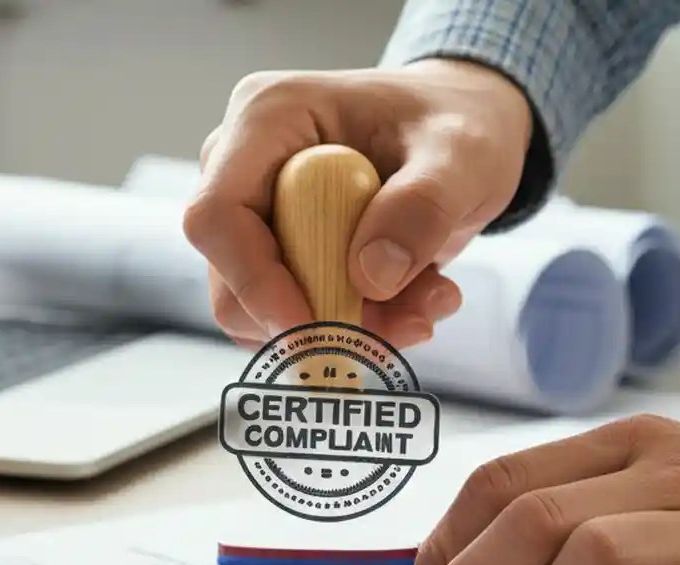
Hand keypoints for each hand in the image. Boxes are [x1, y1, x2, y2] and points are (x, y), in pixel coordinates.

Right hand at [184, 59, 532, 349]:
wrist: (462, 140)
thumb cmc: (456, 124)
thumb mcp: (462, 154)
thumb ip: (423, 205)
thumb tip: (371, 275)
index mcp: (268, 119)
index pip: (217, 215)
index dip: (253, 282)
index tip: (314, 327)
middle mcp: (245, 168)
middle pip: (232, 278)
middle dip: (316, 319)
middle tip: (407, 321)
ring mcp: (258, 216)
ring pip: (264, 312)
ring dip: (349, 329)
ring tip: (427, 299)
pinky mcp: (281, 257)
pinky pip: (298, 317)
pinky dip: (359, 328)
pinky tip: (415, 297)